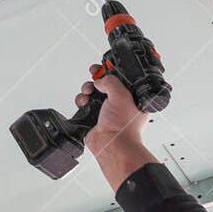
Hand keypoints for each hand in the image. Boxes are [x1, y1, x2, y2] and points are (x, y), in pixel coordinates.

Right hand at [79, 71, 156, 191]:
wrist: (112, 144)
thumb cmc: (124, 126)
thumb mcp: (121, 94)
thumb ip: (110, 81)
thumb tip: (99, 79)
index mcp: (131, 98)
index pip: (120, 79)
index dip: (111, 71)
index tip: (104, 66)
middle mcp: (118, 104)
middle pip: (104, 83)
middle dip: (96, 77)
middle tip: (93, 74)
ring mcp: (105, 111)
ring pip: (92, 92)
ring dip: (87, 88)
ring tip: (88, 91)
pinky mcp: (93, 117)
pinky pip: (84, 103)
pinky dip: (81, 100)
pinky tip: (83, 102)